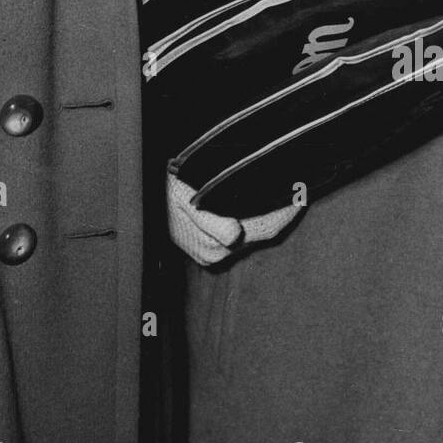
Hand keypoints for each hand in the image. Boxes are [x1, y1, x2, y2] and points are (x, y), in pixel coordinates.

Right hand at [166, 173, 300, 265]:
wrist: (138, 199)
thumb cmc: (162, 194)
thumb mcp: (183, 201)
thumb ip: (209, 222)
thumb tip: (234, 235)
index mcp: (215, 244)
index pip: (267, 229)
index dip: (288, 212)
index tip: (304, 194)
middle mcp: (217, 253)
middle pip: (264, 233)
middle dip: (283, 212)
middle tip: (301, 189)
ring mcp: (213, 252)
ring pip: (254, 234)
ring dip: (269, 214)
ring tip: (286, 192)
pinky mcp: (208, 248)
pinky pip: (242, 234)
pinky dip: (255, 217)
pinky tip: (261, 203)